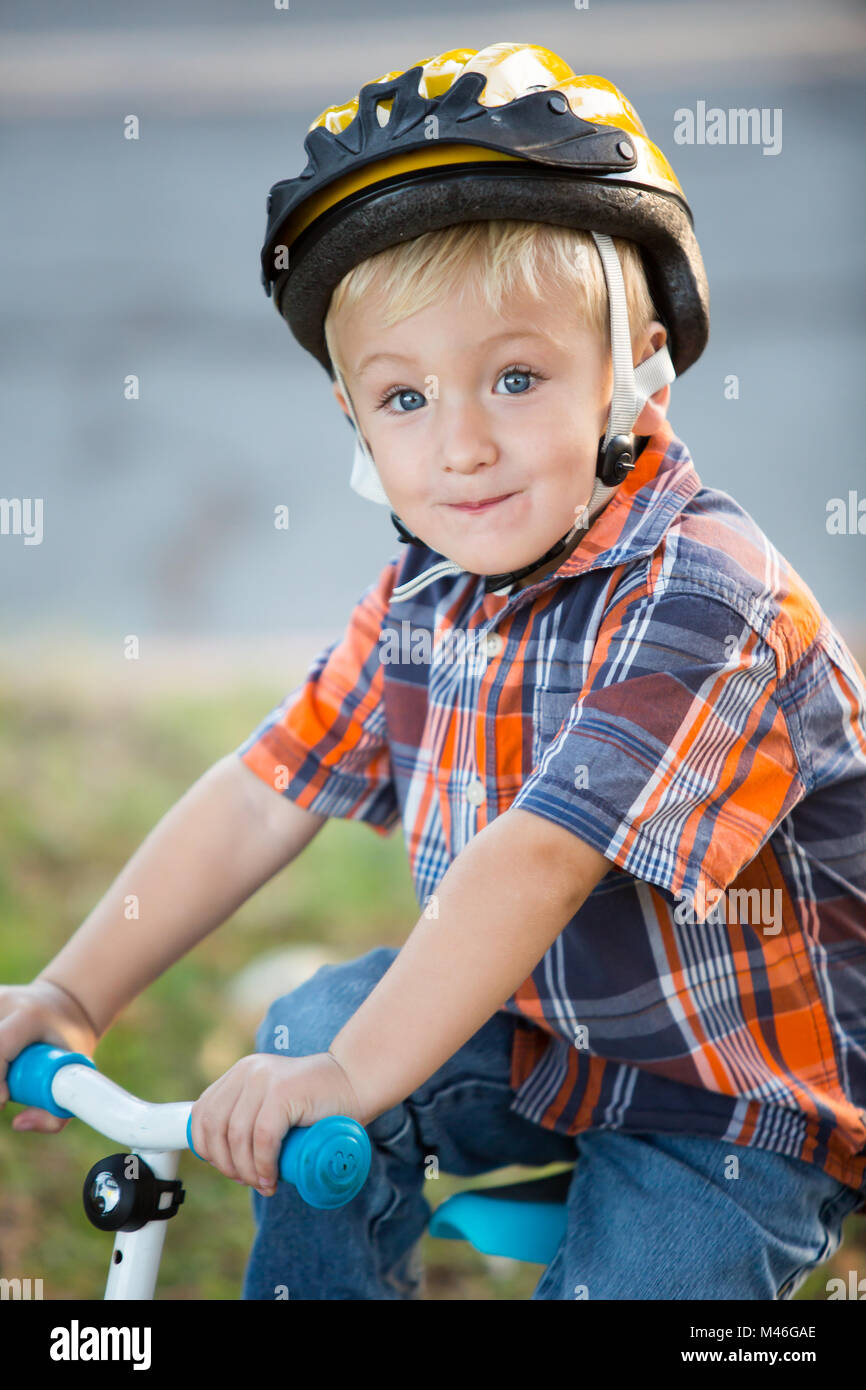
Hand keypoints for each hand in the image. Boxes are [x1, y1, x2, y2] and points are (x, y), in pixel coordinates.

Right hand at [0, 979, 99, 1132]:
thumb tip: (17, 1124)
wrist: (66, 1003)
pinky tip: (5, 1061)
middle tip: (5, 1094)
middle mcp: (5, 1002)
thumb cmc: (69, 1043)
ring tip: (9, 1073)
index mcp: (30, 1015)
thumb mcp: (76, 1072)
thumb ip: (56, 1112)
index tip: (4, 1101)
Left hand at [189, 1051, 365, 1196]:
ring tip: (263, 1184)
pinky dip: (262, 1165)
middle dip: (225, 1164)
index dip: (206, 1148)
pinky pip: (261, 1138)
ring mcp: (263, 1079)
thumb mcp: (274, 1104)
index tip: (225, 1167)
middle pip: (215, 1128)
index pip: (202, 1113)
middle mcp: (248, 1072)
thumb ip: (253, 1116)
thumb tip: (226, 1159)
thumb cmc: (319, 1103)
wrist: (356, 1082)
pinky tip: (270, 1178)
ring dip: (246, 1170)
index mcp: (240, 1074)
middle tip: (247, 1181)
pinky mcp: (282, 1092)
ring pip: (236, 1137)